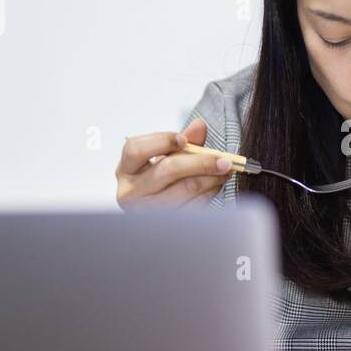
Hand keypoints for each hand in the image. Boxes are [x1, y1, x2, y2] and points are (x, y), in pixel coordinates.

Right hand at [115, 118, 233, 210]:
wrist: (155, 217)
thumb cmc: (159, 180)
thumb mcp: (165, 158)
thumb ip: (183, 140)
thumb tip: (200, 126)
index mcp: (126, 169)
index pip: (136, 149)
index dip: (161, 141)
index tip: (184, 139)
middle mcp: (130, 191)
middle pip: (167, 170)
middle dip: (201, 162)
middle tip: (224, 159)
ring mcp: (146, 211)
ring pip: (184, 189)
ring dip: (211, 178)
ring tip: (225, 171)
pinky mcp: (164, 224)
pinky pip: (193, 206)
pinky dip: (209, 193)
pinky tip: (216, 185)